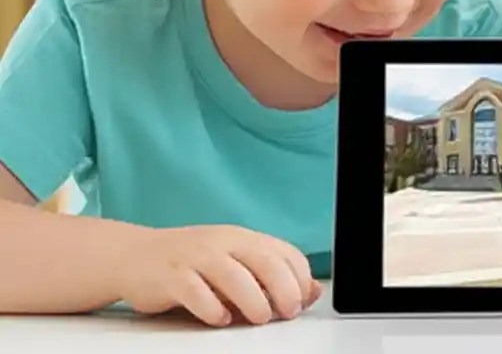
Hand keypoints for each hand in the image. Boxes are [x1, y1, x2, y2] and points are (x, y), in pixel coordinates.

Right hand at [115, 224, 322, 325]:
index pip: (286, 253)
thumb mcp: (234, 263)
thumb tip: (313, 292)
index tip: (302, 301)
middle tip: (287, 313)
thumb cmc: (190, 263)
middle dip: (285, 291)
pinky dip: (212, 309)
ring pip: (235, 277)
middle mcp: (222, 243)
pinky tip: (219, 318)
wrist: (133, 255)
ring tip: (259, 318)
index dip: (300, 279)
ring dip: (254, 302)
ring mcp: (195, 257)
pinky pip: (196, 293)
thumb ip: (269, 276)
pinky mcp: (171, 276)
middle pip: (266, 263)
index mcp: (243, 238)